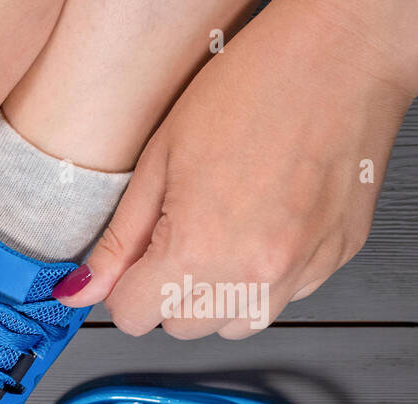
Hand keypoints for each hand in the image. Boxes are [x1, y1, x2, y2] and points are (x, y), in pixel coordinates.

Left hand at [56, 0, 417, 338]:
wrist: (343, 53)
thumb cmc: (255, 87)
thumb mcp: (159, 160)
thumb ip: (119, 240)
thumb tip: (81, 290)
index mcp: (200, 248)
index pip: (133, 317)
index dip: (124, 288)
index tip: (132, 261)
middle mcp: (255, 272)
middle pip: (182, 328)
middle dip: (167, 292)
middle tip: (176, 235)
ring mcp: (301, 270)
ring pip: (233, 325)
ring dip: (215, 295)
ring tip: (220, 233)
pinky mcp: (334, 260)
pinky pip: (282, 299)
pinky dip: (262, 280)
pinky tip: (259, 228)